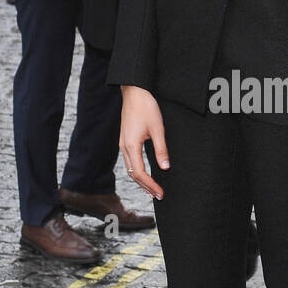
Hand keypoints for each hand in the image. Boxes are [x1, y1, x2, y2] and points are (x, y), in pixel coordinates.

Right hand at [120, 85, 168, 199]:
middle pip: (133, 174)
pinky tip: (145, 173)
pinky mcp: (125, 140)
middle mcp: (124, 147)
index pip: (140, 173)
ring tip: (152, 189)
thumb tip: (165, 167)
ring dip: (141, 180)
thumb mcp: (157, 129)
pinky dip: (138, 170)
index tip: (161, 193)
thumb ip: (161, 149)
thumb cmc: (145, 107)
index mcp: (131, 146)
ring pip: (130, 168)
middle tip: (158, 195)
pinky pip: (130, 161)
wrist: (134, 92)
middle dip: (146, 187)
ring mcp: (123, 144)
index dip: (150, 185)